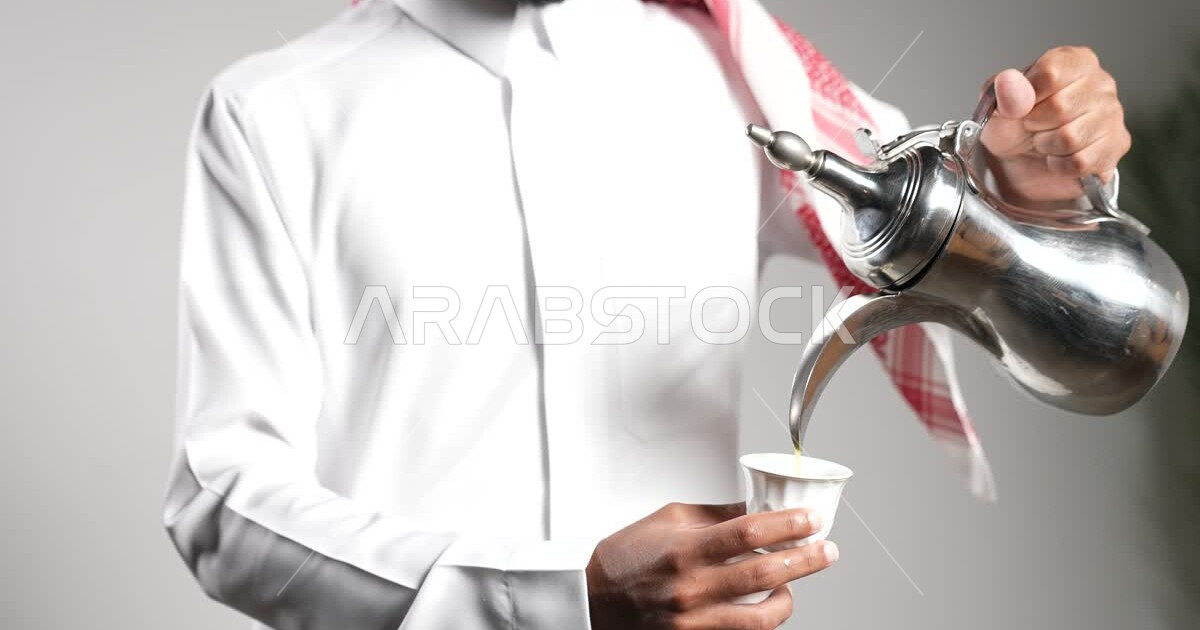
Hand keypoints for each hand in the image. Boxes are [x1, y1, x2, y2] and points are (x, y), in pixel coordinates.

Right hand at [586, 502, 837, 629]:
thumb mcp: (667, 520)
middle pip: (764, 573)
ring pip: (760, 617)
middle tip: (826, 550)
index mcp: (685, 550)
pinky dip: (760, 623)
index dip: (787, 525)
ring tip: (793, 586)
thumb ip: (713, 516)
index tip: (810, 520)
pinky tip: (767, 609)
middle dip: (804, 560)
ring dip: (787, 599)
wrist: (593, 601)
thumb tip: (753, 509)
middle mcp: (691, 587)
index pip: (748, 533)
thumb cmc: (626, 558)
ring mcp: (693, 620)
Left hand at [980, 46, 1130, 204]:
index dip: (1026, 96)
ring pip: (1070, 138)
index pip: (1050, 73)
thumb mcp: (998, 107)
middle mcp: (1101, 82)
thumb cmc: (1015, 125)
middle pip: (1061, 106)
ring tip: (1045, 139)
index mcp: (1074, 60)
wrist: (1023, 162)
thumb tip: (1010, 82)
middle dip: (1035, 123)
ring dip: (1046, 146)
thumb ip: (1003, 93)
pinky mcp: (1116, 145)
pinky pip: (1080, 162)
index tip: (1022, 104)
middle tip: (1033, 125)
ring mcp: (1114, 114)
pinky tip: (1059, 155)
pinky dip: (1059, 165)